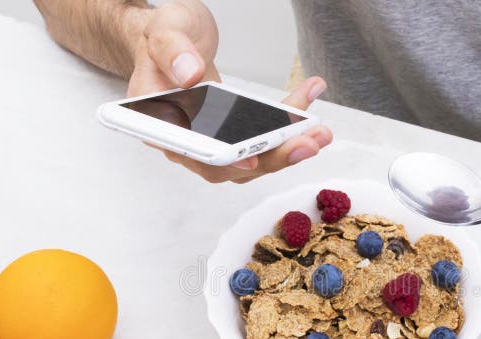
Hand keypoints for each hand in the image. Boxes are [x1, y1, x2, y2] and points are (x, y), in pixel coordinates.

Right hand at [126, 0, 331, 183]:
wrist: (173, 38)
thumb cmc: (162, 39)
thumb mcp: (163, 33)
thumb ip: (171, 51)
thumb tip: (190, 74)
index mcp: (160, 124)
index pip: (192, 152)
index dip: (223, 160)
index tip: (253, 158)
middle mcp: (186, 140)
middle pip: (230, 163)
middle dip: (272, 156)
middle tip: (307, 143)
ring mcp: (212, 140)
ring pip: (252, 157)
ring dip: (288, 147)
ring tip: (320, 133)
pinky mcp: (233, 133)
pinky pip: (263, 137)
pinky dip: (288, 122)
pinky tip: (309, 99)